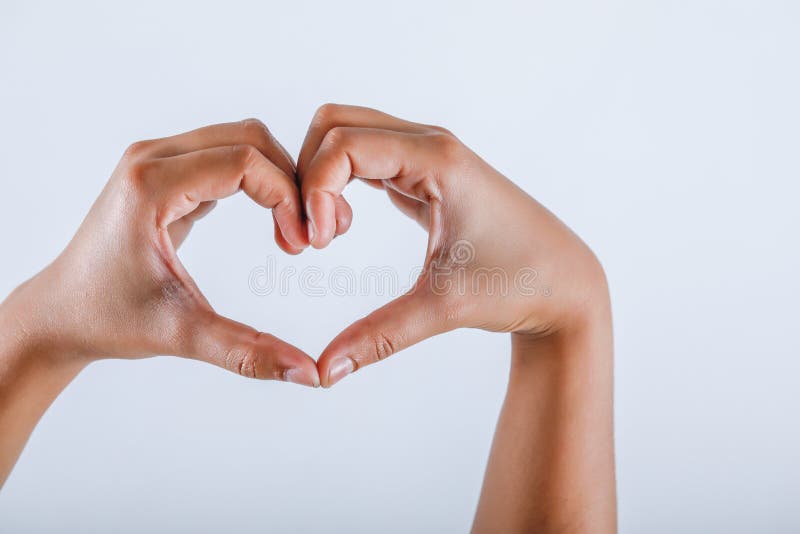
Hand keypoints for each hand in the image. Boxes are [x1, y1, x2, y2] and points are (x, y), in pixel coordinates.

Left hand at [6, 119, 319, 386]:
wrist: (61, 314)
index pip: (244, 161)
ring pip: (241, 141)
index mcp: (149, 184)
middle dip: (289, 182)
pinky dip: (258, 182)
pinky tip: (271, 222)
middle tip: (304, 235)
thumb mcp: (181, 335)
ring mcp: (156, 161)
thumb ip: (247, 352)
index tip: (301, 244)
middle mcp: (151, 159)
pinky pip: (226, 156)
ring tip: (291, 229)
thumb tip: (308, 373)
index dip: (287, 197)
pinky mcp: (166, 173)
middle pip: (249, 138)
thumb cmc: (106, 318)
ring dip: (277, 179)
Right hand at [297, 104, 608, 386]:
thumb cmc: (519, 285)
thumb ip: (379, 337)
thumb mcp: (444, 308)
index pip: (342, 144)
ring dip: (320, 177)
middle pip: (335, 124)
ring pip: (347, 135)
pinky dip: (339, 183)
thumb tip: (325, 373)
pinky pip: (365, 157)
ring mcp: (428, 156)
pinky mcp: (425, 174)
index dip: (313, 190)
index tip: (317, 245)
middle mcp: (431, 145)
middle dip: (306, 173)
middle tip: (311, 236)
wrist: (565, 284)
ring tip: (328, 235)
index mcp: (438, 160)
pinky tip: (342, 228)